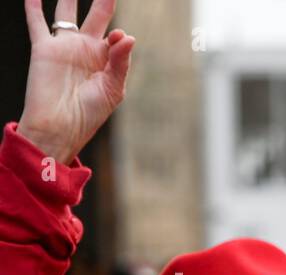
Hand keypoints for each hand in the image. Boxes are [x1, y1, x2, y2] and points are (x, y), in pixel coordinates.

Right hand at [16, 0, 134, 165]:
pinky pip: (37, 22)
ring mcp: (65, 47)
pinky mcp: (43, 48)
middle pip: (96, 16)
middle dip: (103, 1)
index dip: (119, 35)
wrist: (60, 126)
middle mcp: (86, 50)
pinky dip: (33, 7)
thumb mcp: (113, 89)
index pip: (116, 38)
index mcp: (106, 61)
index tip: (118, 37)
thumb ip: (120, 62)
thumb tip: (127, 36)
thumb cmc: (89, 113)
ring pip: (66, 13)